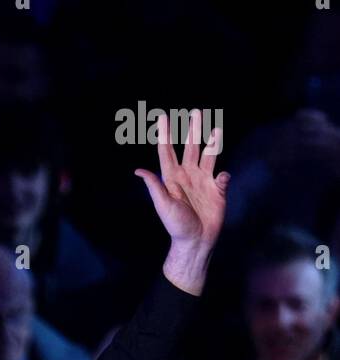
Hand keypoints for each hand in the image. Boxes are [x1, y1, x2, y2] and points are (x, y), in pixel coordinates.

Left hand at [135, 110, 229, 292]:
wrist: (195, 243)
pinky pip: (222, 177)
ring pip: (210, 156)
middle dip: (193, 130)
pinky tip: (222, 178)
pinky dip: (224, 176)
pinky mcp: (218, 191)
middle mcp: (188, 176)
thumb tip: (138, 171)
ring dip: (213, 142)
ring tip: (216, 128)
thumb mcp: (163, 206)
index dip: (165, 135)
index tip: (162, 117)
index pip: (167, 152)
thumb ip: (154, 186)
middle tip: (197, 112)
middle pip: (191, 148)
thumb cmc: (176, 227)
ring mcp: (204, 182)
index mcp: (172, 179)